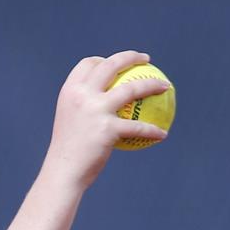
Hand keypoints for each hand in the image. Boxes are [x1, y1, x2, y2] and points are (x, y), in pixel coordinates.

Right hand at [43, 50, 168, 189]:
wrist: (63, 172)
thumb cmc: (67, 152)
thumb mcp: (69, 123)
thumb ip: (82, 109)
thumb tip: (104, 104)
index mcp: (70, 91)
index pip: (88, 64)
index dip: (103, 60)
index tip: (116, 65)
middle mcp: (82, 95)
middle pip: (112, 65)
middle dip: (131, 57)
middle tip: (146, 60)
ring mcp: (95, 110)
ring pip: (132, 89)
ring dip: (153, 85)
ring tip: (165, 87)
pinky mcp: (107, 128)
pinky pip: (137, 127)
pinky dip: (152, 131)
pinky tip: (161, 134)